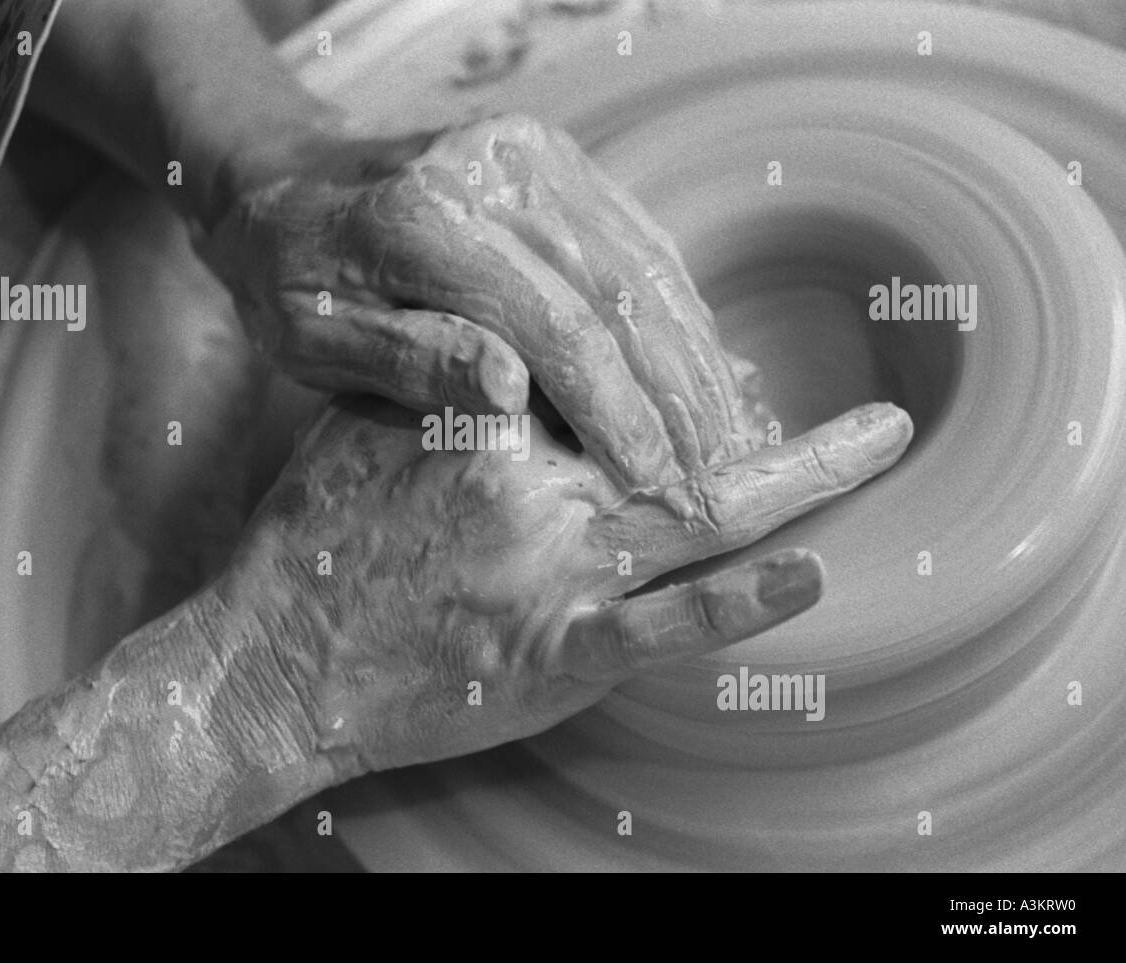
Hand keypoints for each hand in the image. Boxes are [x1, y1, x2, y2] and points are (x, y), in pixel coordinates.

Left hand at [198, 114, 761, 496]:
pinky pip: (642, 241)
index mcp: (425, 222)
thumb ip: (410, 361)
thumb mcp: (312, 338)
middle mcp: (494, 171)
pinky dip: (679, 316)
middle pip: (624, 297)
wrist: (284, 175)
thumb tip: (510, 394)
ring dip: (696, 360)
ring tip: (729, 441)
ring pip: (650, 268)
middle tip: (718, 480)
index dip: (617, 416)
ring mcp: (535, 155)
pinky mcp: (559, 160)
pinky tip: (703, 375)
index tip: (657, 487)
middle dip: (680, 398)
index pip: (557, 330)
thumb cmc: (289, 274)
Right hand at [209, 396, 911, 779]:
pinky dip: (742, 605)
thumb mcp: (358, 424)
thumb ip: (438, 372)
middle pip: (673, 425)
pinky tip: (810, 575)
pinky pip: (664, 628)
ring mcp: (558, 573)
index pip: (604, 364)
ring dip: (801, 475)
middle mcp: (538, 486)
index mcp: (487, 419)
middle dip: (759, 399)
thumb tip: (512, 341)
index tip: (718, 356)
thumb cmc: (310, 541)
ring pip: (699, 515)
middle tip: (851, 394)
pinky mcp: (561, 654)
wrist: (274, 662)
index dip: (672, 358)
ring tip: (880, 439)